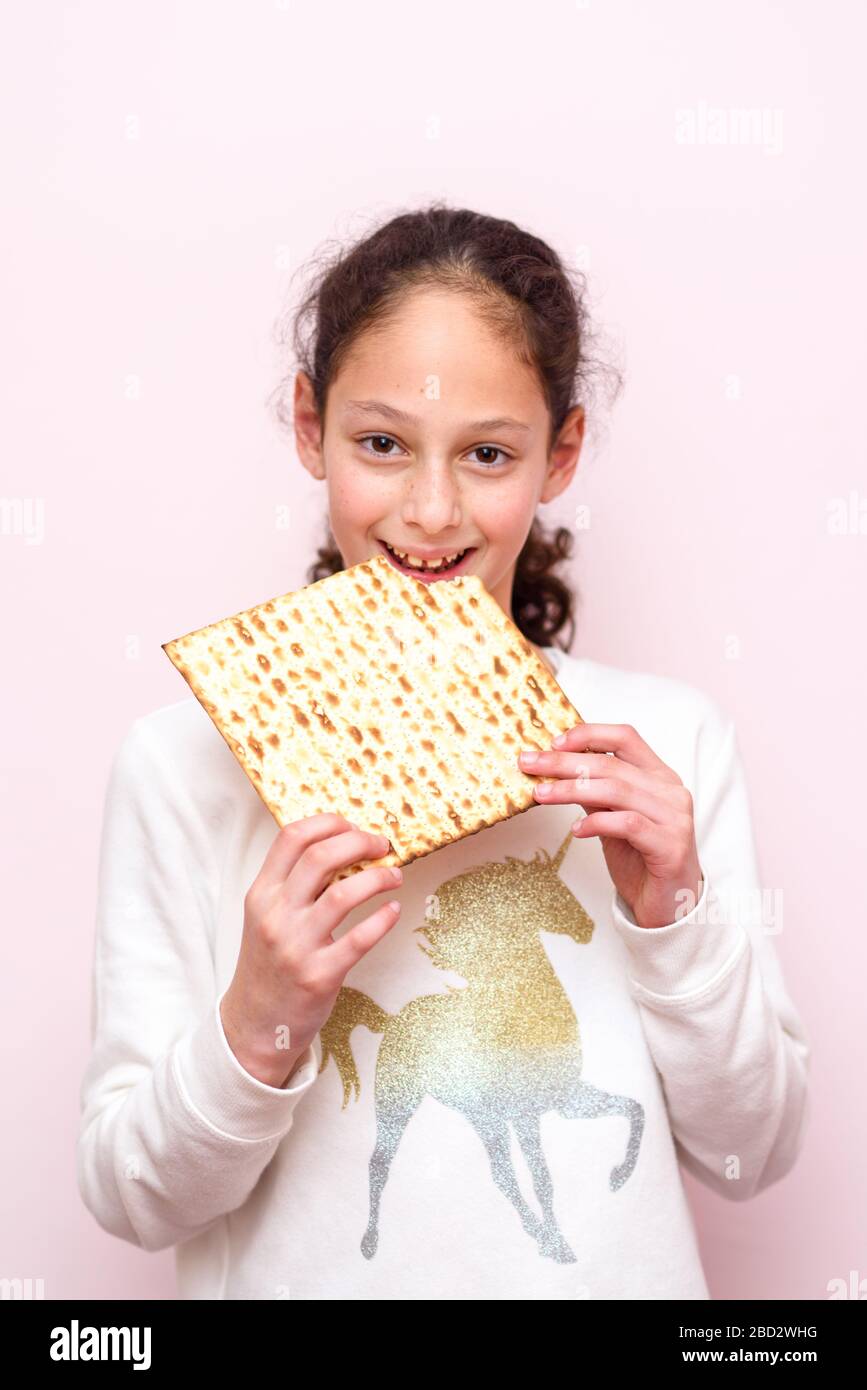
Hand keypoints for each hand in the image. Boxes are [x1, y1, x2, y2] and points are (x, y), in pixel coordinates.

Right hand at [220, 814, 401, 1086]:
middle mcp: (275, 915)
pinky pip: (360, 939)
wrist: (256, 1025)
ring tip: (394, 877)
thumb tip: (340, 844)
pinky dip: (383, 920)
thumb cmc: (269, 963)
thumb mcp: (266, 916)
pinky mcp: (320, 976)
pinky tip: (394, 911)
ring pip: (343, 894)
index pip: (292, 837)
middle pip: (321, 857)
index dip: (328, 823)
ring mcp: (296, 946)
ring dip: (379, 878)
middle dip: (360, 842)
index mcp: (261, 894)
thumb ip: (292, 883)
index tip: (353, 825)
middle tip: (382, 846)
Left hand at [518, 725, 703, 930]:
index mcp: (659, 776)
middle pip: (611, 764)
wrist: (668, 907)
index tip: (553, 742)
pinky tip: (575, 830)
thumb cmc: (640, 860)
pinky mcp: (670, 846)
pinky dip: (597, 823)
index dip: (588, 734)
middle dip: (564, 762)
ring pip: (617, 790)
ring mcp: (674, 817)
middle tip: (529, 764)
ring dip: (572, 790)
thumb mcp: (611, 820)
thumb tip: (556, 769)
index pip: (625, 737)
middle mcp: (670, 791)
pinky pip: (628, 824)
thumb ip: (594, 793)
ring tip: (541, 794)